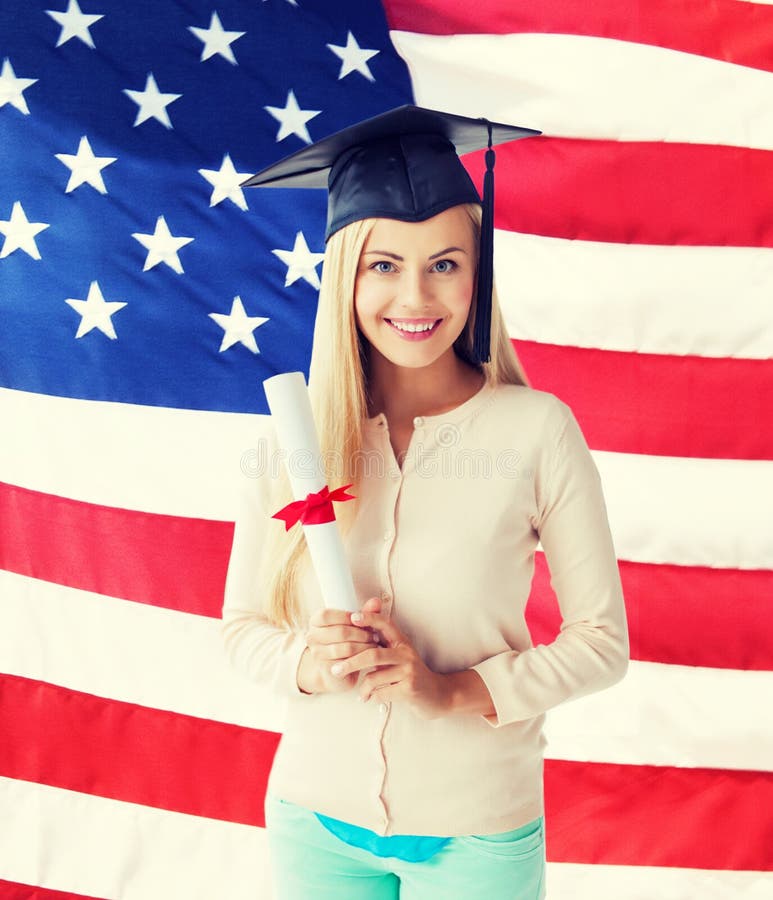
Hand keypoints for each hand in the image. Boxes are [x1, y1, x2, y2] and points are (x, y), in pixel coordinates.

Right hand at [298, 601, 380, 694]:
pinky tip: (368, 656)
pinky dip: (362, 657)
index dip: (346, 616)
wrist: (339, 670)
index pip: (326, 615)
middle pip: (340, 632)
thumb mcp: (356, 624)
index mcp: (315, 621)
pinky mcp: (326, 668)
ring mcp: (317, 654)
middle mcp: (312, 637)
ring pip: (347, 647)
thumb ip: (365, 612)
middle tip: (375, 635)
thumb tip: (376, 601)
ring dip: (365, 645)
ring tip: (374, 644)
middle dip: (362, 633)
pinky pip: (348, 662)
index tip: (362, 620)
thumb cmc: (348, 641)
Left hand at [330, 598, 450, 720]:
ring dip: (363, 687)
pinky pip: (382, 693)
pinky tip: (371, 699)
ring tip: (361, 693)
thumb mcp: (398, 656)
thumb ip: (381, 646)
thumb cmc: (411, 675)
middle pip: (373, 653)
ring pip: (375, 677)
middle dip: (351, 662)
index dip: (370, 618)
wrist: (437, 695)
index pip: (386, 624)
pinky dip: (372, 697)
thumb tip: (357, 632)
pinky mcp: (410, 689)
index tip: (352, 617)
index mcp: (402, 643)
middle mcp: (406, 654)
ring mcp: (409, 671)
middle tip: (336, 669)